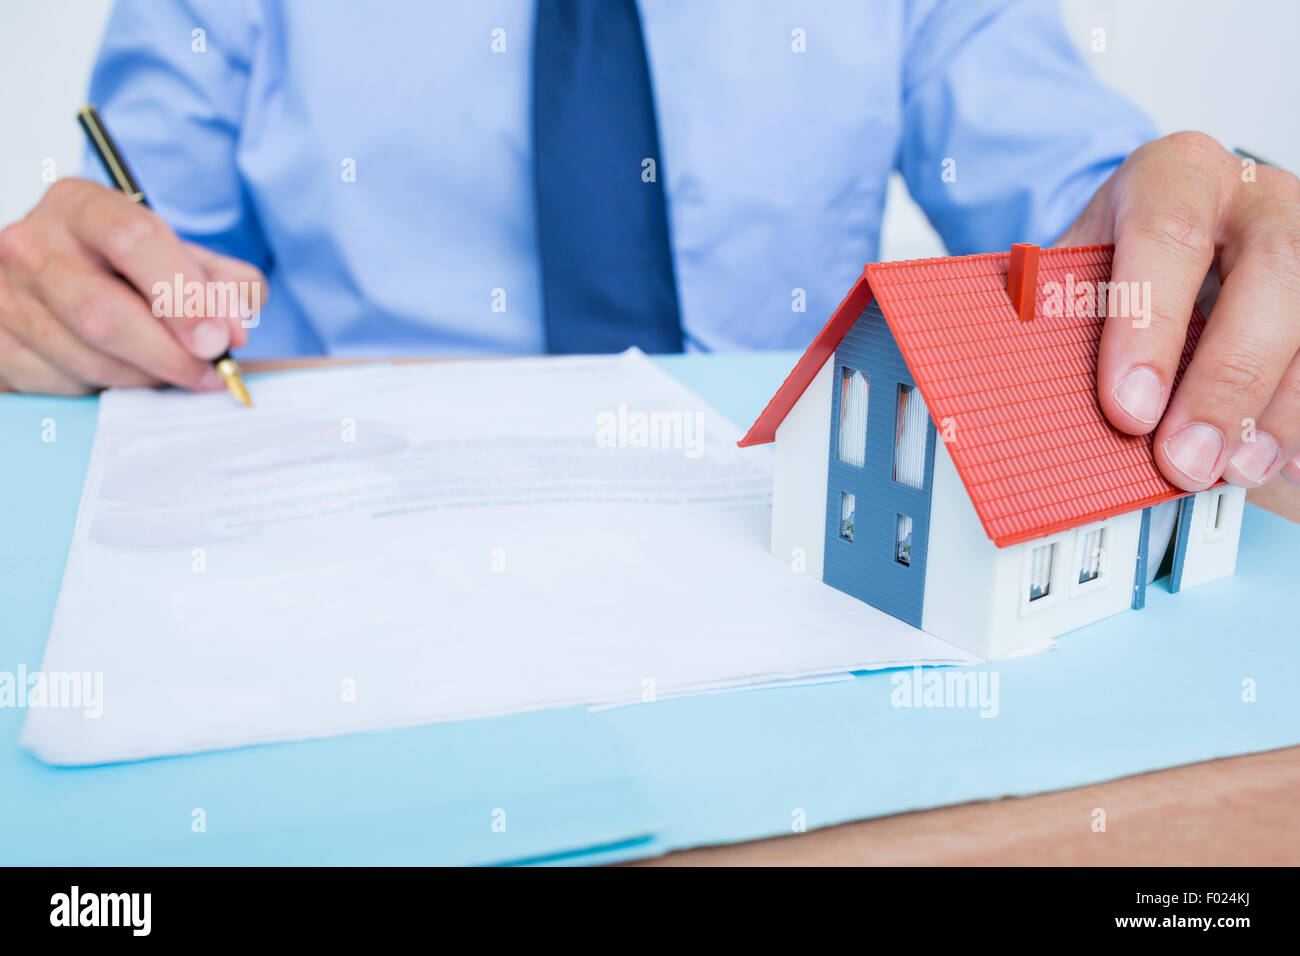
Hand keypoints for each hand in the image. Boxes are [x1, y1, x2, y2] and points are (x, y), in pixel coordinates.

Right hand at [0, 178, 264, 394]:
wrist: (61, 288)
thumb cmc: (131, 271)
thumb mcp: (183, 260)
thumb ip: (224, 284)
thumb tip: (233, 325)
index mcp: (80, 205)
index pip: (132, 239)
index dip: (182, 294)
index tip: (219, 337)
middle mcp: (31, 243)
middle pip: (102, 310)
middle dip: (168, 351)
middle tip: (211, 370)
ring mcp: (5, 294)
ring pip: (85, 356)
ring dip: (145, 376)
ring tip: (177, 371)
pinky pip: (62, 384)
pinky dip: (108, 390)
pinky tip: (130, 374)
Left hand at [1058, 131, 1299, 489]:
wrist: (1170, 224)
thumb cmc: (1121, 252)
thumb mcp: (1081, 263)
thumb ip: (1062, 313)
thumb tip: (1031, 394)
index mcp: (1176, 176)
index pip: (1168, 238)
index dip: (1148, 328)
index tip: (1128, 409)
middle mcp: (1255, 198)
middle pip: (1268, 276)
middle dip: (1225, 380)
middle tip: (1185, 459)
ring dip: (1274, 408)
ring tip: (1232, 471)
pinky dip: (1297, 415)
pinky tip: (1277, 461)